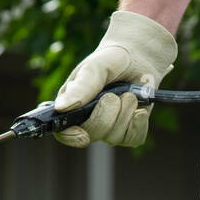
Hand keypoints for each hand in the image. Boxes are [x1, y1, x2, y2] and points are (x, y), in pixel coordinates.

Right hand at [52, 10, 176, 147]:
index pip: (64, 132)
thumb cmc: (110, 62)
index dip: (71, 137)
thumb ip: (81, 87)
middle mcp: (88, 122)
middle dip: (106, 113)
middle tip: (113, 95)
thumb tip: (61, 108)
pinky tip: (139, 109)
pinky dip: (138, 123)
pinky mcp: (129, 133)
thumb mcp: (95, 67)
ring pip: (114, 137)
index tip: (82, 134)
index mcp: (71, 107)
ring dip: (124, 113)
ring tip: (128, 94)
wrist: (138, 61)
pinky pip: (133, 138)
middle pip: (93, 134)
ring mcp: (109, 130)